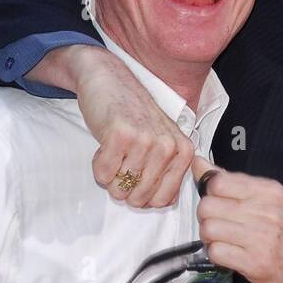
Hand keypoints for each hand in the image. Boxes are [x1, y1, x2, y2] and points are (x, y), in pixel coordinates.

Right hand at [28, 43, 193, 207]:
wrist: (110, 79)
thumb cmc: (135, 115)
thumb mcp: (163, 142)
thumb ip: (168, 172)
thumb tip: (164, 203)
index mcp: (183, 152)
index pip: (162, 201)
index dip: (143, 196)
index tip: (137, 176)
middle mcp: (168, 147)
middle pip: (139, 198)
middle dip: (124, 188)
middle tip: (122, 163)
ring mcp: (145, 140)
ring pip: (119, 188)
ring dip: (110, 177)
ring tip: (114, 152)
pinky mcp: (120, 135)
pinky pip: (103, 175)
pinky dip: (98, 167)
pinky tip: (105, 146)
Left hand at [193, 157, 282, 282]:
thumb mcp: (269, 200)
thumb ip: (233, 182)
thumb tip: (199, 163)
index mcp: (269, 191)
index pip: (218, 182)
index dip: (209, 193)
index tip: (217, 202)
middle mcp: (266, 211)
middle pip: (208, 206)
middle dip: (206, 217)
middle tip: (218, 225)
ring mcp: (261, 238)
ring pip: (208, 229)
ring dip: (209, 238)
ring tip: (223, 241)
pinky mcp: (255, 263)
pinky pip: (216, 252)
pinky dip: (216, 255)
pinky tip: (228, 255)